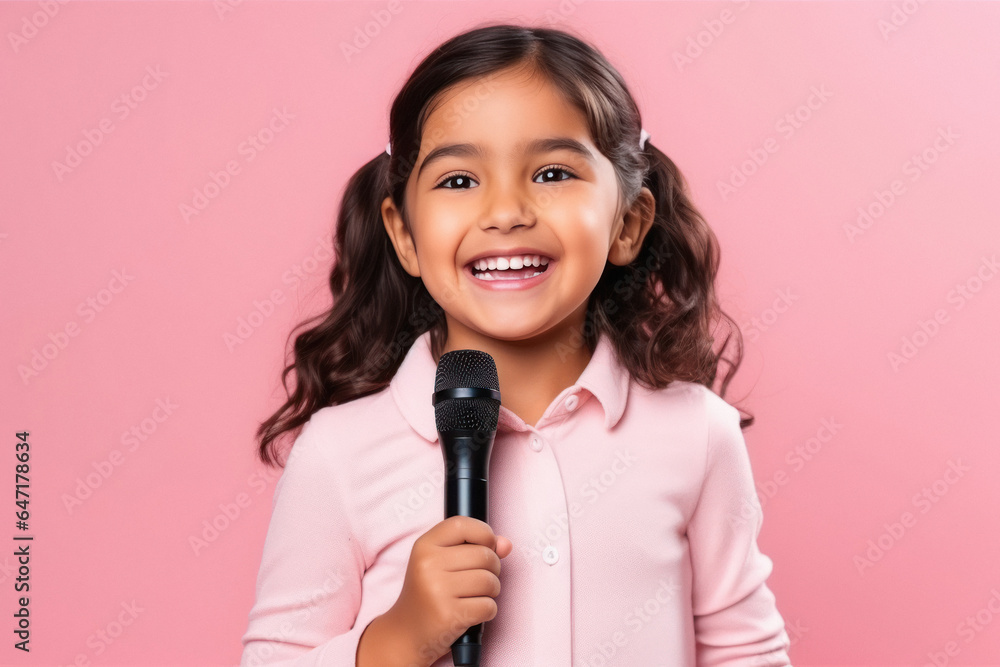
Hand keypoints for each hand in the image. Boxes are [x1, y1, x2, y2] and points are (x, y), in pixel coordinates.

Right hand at [385, 515, 512, 664]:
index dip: (483, 533)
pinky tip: (472, 613)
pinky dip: (488, 611)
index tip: (487, 546)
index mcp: (424, 546)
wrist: (406, 633)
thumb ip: (475, 547)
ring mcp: (437, 590)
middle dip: (493, 568)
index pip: (461, 524)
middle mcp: (428, 564)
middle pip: (484, 555)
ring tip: (476, 595)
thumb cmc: (428, 594)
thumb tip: (506, 544)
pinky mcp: (449, 615)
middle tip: (480, 579)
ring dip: (492, 591)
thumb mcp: (442, 563)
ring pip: (490, 581)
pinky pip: (488, 606)